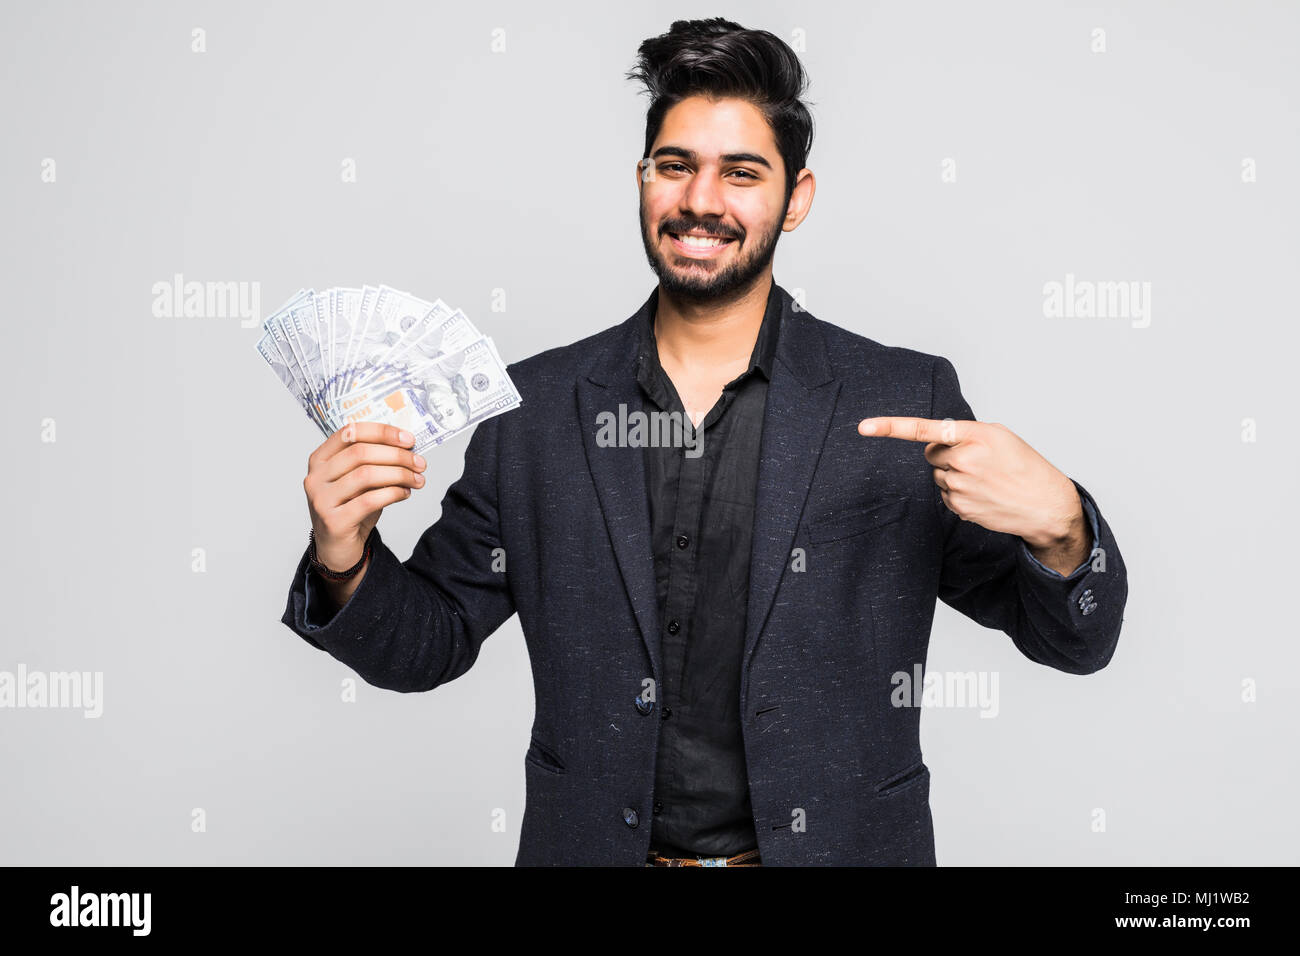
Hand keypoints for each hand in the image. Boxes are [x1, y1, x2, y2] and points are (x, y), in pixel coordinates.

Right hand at [303, 422, 426, 570]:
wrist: (338, 547)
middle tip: (419, 462)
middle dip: (397, 456)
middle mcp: (316, 477)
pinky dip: (393, 493)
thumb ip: (374, 462)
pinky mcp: (334, 521)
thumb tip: (407, 447)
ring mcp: (321, 499)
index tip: (408, 439)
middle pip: (361, 453)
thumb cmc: (351, 508)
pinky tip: (405, 494)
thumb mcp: (359, 480)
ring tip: (417, 479)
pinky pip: (370, 500)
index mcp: (320, 459)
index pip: (350, 433)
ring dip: (399, 474)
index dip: (382, 432)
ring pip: (366, 475)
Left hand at [857, 416, 1084, 554]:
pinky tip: (982, 494)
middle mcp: (963, 460)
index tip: (864, 426)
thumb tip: (936, 443)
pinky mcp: (959, 507)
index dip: (891, 427)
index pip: (925, 429)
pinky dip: (958, 493)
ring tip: (985, 480)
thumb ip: (965, 434)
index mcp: (975, 435)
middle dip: (946, 455)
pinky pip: (945, 495)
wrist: (1046, 505)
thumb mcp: (1001, 436)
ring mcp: (959, 486)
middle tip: (976, 461)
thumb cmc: (1026, 466)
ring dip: (954, 475)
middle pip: (931, 454)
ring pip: (938, 475)